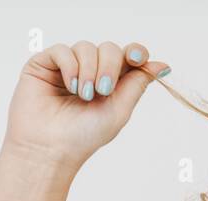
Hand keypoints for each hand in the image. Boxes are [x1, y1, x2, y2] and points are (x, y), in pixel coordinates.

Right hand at [3, 41, 169, 170]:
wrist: (51, 147)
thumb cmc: (84, 135)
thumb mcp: (119, 110)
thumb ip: (137, 84)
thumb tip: (162, 65)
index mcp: (111, 83)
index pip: (127, 57)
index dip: (136, 53)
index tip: (138, 58)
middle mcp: (90, 71)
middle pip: (109, 48)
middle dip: (110, 66)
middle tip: (103, 90)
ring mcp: (67, 66)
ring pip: (86, 47)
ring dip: (89, 71)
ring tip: (84, 95)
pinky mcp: (44, 63)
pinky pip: (63, 50)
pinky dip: (70, 66)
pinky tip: (70, 86)